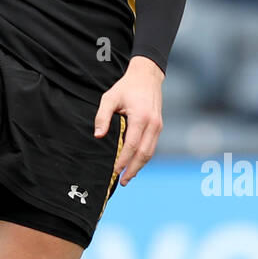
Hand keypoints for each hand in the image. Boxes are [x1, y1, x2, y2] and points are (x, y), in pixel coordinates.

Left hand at [94, 55, 163, 185]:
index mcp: (141, 117)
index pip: (132, 145)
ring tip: (128, 177)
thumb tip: (98, 135)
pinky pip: (152, 146)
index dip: (123, 160)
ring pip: (150, 152)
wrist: (147, 76)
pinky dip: (144, 158)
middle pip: (144, 153)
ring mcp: (158, 126)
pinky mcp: (159, 126)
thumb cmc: (127, 87)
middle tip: (122, 181)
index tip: (115, 171)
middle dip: (133, 169)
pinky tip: (135, 164)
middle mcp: (153, 124)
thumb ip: (102, 117)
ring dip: (139, 166)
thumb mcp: (110, 98)